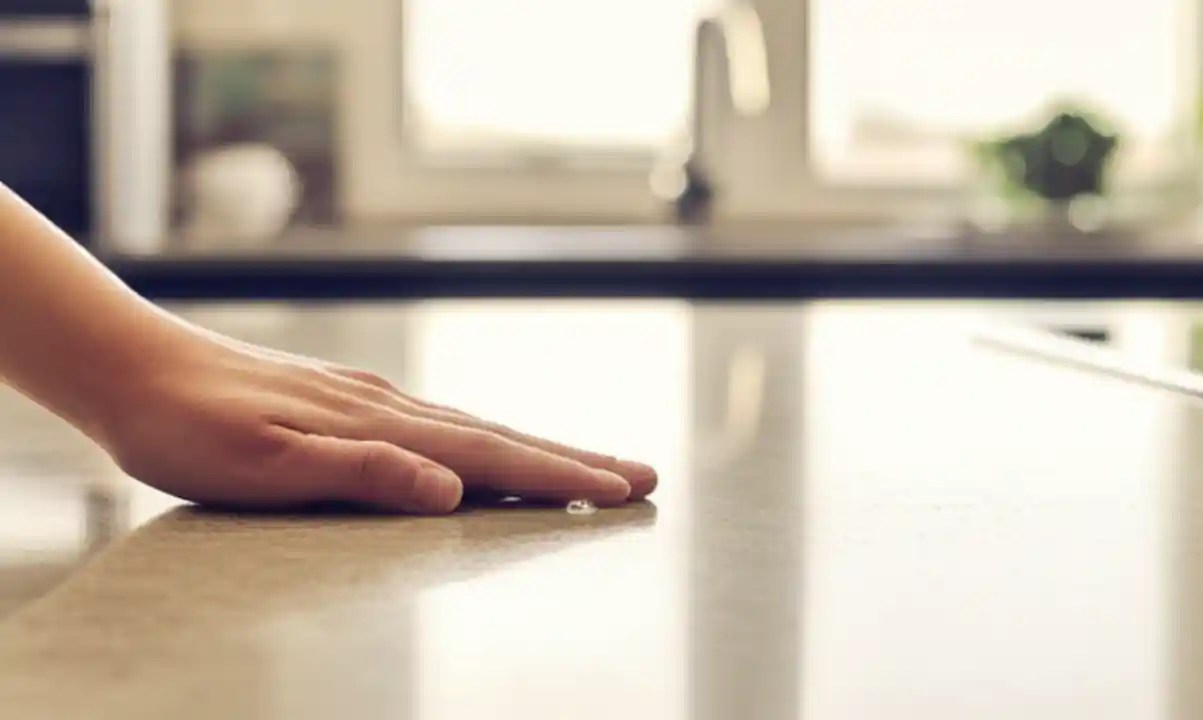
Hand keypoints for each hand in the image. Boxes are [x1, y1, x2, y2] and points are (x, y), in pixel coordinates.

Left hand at [88, 325, 657, 514]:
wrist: (134, 365)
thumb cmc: (188, 428)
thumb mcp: (262, 465)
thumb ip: (359, 474)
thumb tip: (450, 490)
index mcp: (379, 425)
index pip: (489, 456)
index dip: (558, 477)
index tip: (621, 492)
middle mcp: (389, 405)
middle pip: (501, 437)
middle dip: (575, 461)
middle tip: (643, 477)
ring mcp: (373, 398)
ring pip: (477, 427)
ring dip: (540, 449)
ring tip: (591, 466)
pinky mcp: (352, 399)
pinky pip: (442, 423)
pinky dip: (489, 440)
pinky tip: (492, 448)